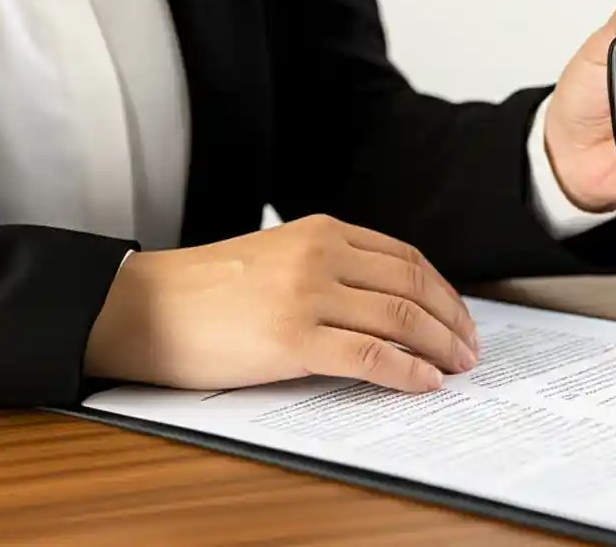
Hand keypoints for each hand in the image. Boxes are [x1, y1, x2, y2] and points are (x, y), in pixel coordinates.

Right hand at [84, 215, 478, 392]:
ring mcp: (307, 296)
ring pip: (400, 320)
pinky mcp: (291, 340)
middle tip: (471, 349)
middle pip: (413, 288)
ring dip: (439, 348)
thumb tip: (391, 303)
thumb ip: (331, 267)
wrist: (144, 308)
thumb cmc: (207, 290)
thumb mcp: (279, 256)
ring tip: (457, 368)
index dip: (444, 292)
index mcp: (322, 230)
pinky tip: (425, 384)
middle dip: (451, 322)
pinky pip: (370, 358)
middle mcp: (321, 255)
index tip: (461, 317)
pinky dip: (406, 373)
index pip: (407, 258)